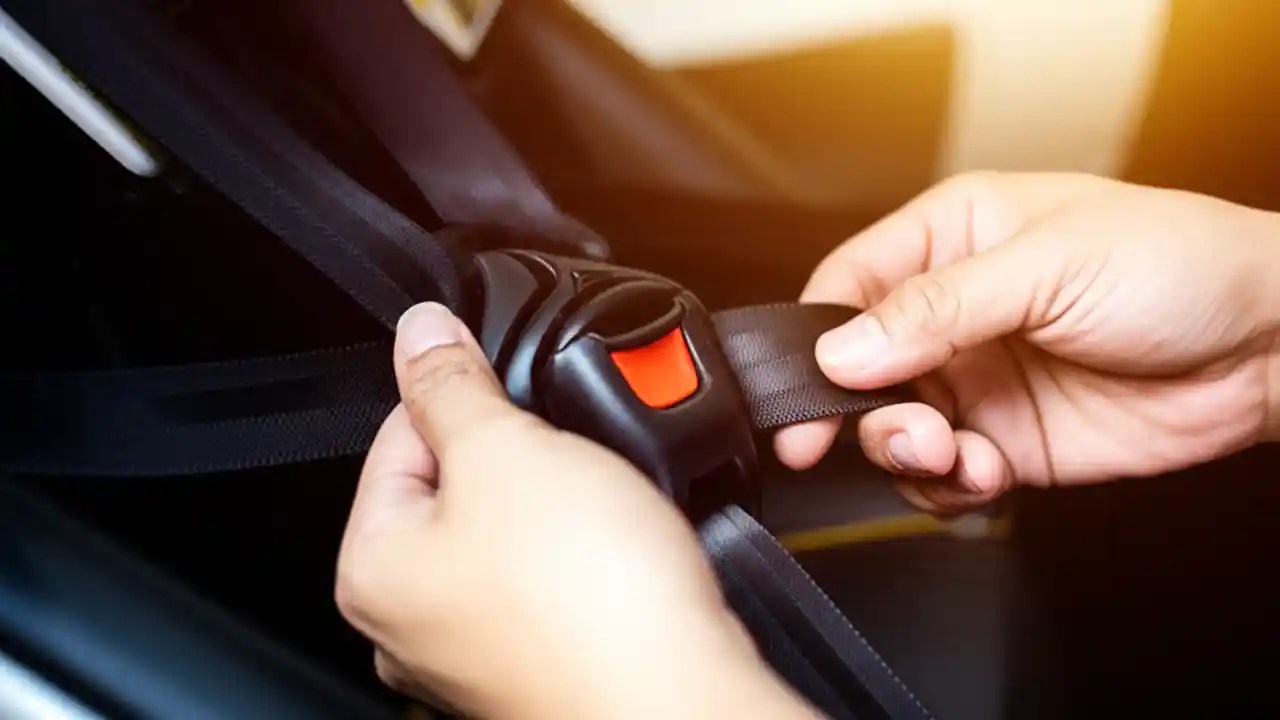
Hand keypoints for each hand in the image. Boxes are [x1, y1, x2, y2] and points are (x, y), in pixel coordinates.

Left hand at [335, 303, 815, 719]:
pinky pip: (551, 581)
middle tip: (564, 454)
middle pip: (453, 489)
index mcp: (373, 571)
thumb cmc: (587, 602)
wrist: (678, 698)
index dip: (461, 398)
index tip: (508, 384)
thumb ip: (454, 385)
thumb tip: (422, 333)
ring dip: (554, 503)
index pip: (396, 438)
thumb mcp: (506, 450)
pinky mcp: (540, 663)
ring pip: (510, 534)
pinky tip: (613, 551)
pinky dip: (581, 555)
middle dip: (513, 455)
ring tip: (598, 506)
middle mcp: (410, 625)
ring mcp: (476, 653)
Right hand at [776, 172, 1279, 512]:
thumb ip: (938, 308)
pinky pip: (944, 475)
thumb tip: (843, 350)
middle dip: (859, 411)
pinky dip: (947, 486)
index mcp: (951, 239)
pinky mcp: (1006, 441)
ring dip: (908, 452)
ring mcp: (977, 380)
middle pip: (858, 371)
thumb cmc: (1179, 264)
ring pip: (894, 429)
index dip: (815, 341)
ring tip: (950, 451)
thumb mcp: (1049, 264)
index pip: (848, 286)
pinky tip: (983, 473)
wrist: (1271, 347)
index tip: (805, 393)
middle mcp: (953, 312)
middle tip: (893, 432)